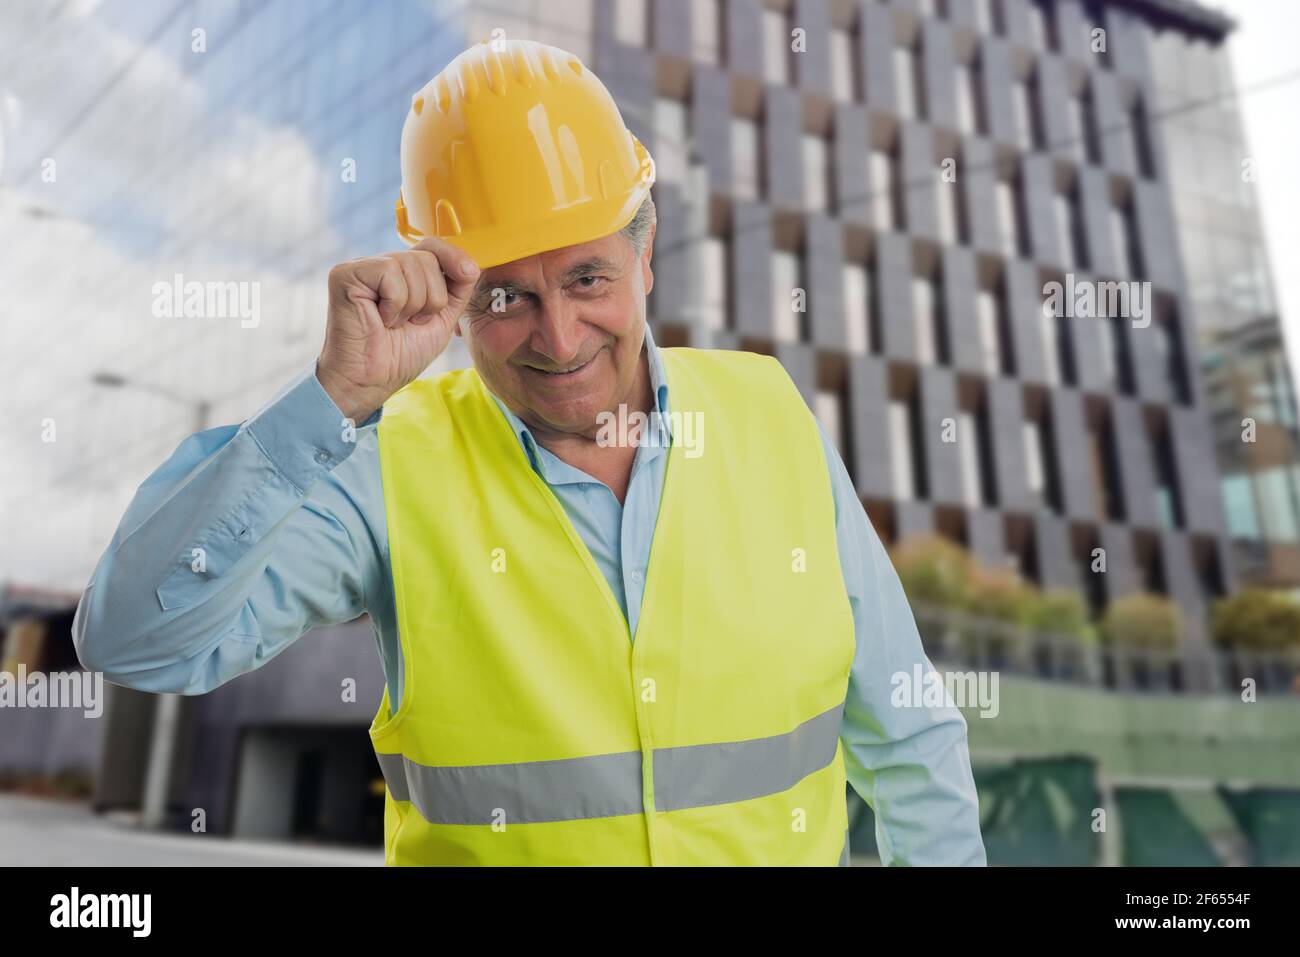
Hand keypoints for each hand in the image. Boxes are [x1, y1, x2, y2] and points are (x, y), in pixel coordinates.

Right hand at [316, 237, 479, 422]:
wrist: (371, 381)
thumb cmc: (400, 355)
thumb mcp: (442, 319)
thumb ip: (458, 289)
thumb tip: (470, 265)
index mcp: (402, 274)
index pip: (432, 246)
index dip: (453, 257)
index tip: (467, 274)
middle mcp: (381, 266)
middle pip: (427, 257)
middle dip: (432, 298)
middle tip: (412, 322)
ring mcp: (361, 268)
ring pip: (411, 264)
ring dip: (413, 305)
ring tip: (394, 323)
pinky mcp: (345, 274)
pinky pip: (389, 272)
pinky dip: (394, 304)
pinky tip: (380, 319)